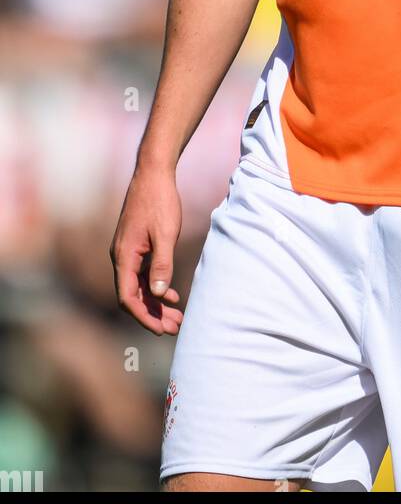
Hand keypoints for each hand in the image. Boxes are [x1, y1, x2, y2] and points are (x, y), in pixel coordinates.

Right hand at [110, 164, 183, 334]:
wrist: (153, 174)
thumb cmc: (160, 201)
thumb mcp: (166, 234)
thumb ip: (162, 264)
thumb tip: (158, 294)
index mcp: (124, 256)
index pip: (128, 297)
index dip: (143, 316)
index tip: (160, 329)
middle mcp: (121, 257)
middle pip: (133, 296)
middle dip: (152, 314)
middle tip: (174, 327)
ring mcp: (127, 252)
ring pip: (138, 286)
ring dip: (155, 302)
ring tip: (176, 316)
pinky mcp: (136, 246)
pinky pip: (142, 274)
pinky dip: (155, 286)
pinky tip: (170, 293)